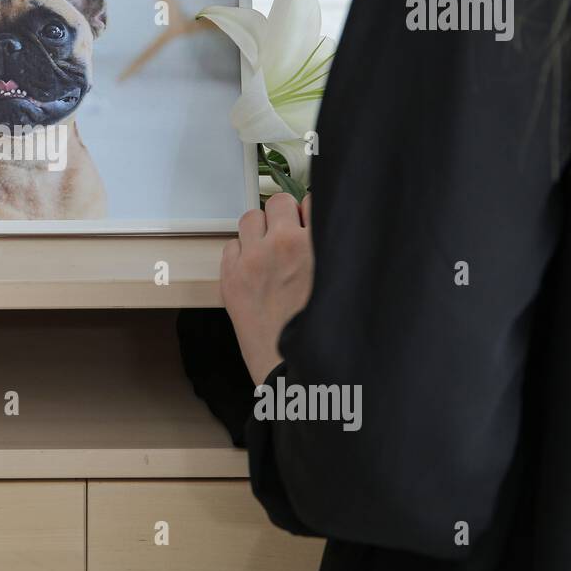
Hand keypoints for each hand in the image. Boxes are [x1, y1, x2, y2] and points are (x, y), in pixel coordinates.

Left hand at [222, 193, 314, 384]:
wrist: (291, 369)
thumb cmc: (319, 332)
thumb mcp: (340, 284)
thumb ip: (332, 252)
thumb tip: (323, 228)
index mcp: (317, 246)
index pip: (313, 202)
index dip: (311, 214)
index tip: (309, 222)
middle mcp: (283, 246)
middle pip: (279, 202)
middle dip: (285, 216)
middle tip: (289, 235)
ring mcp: (252, 260)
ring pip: (250, 218)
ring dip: (259, 229)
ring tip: (268, 250)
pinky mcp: (230, 277)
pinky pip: (230, 244)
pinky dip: (240, 252)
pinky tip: (252, 269)